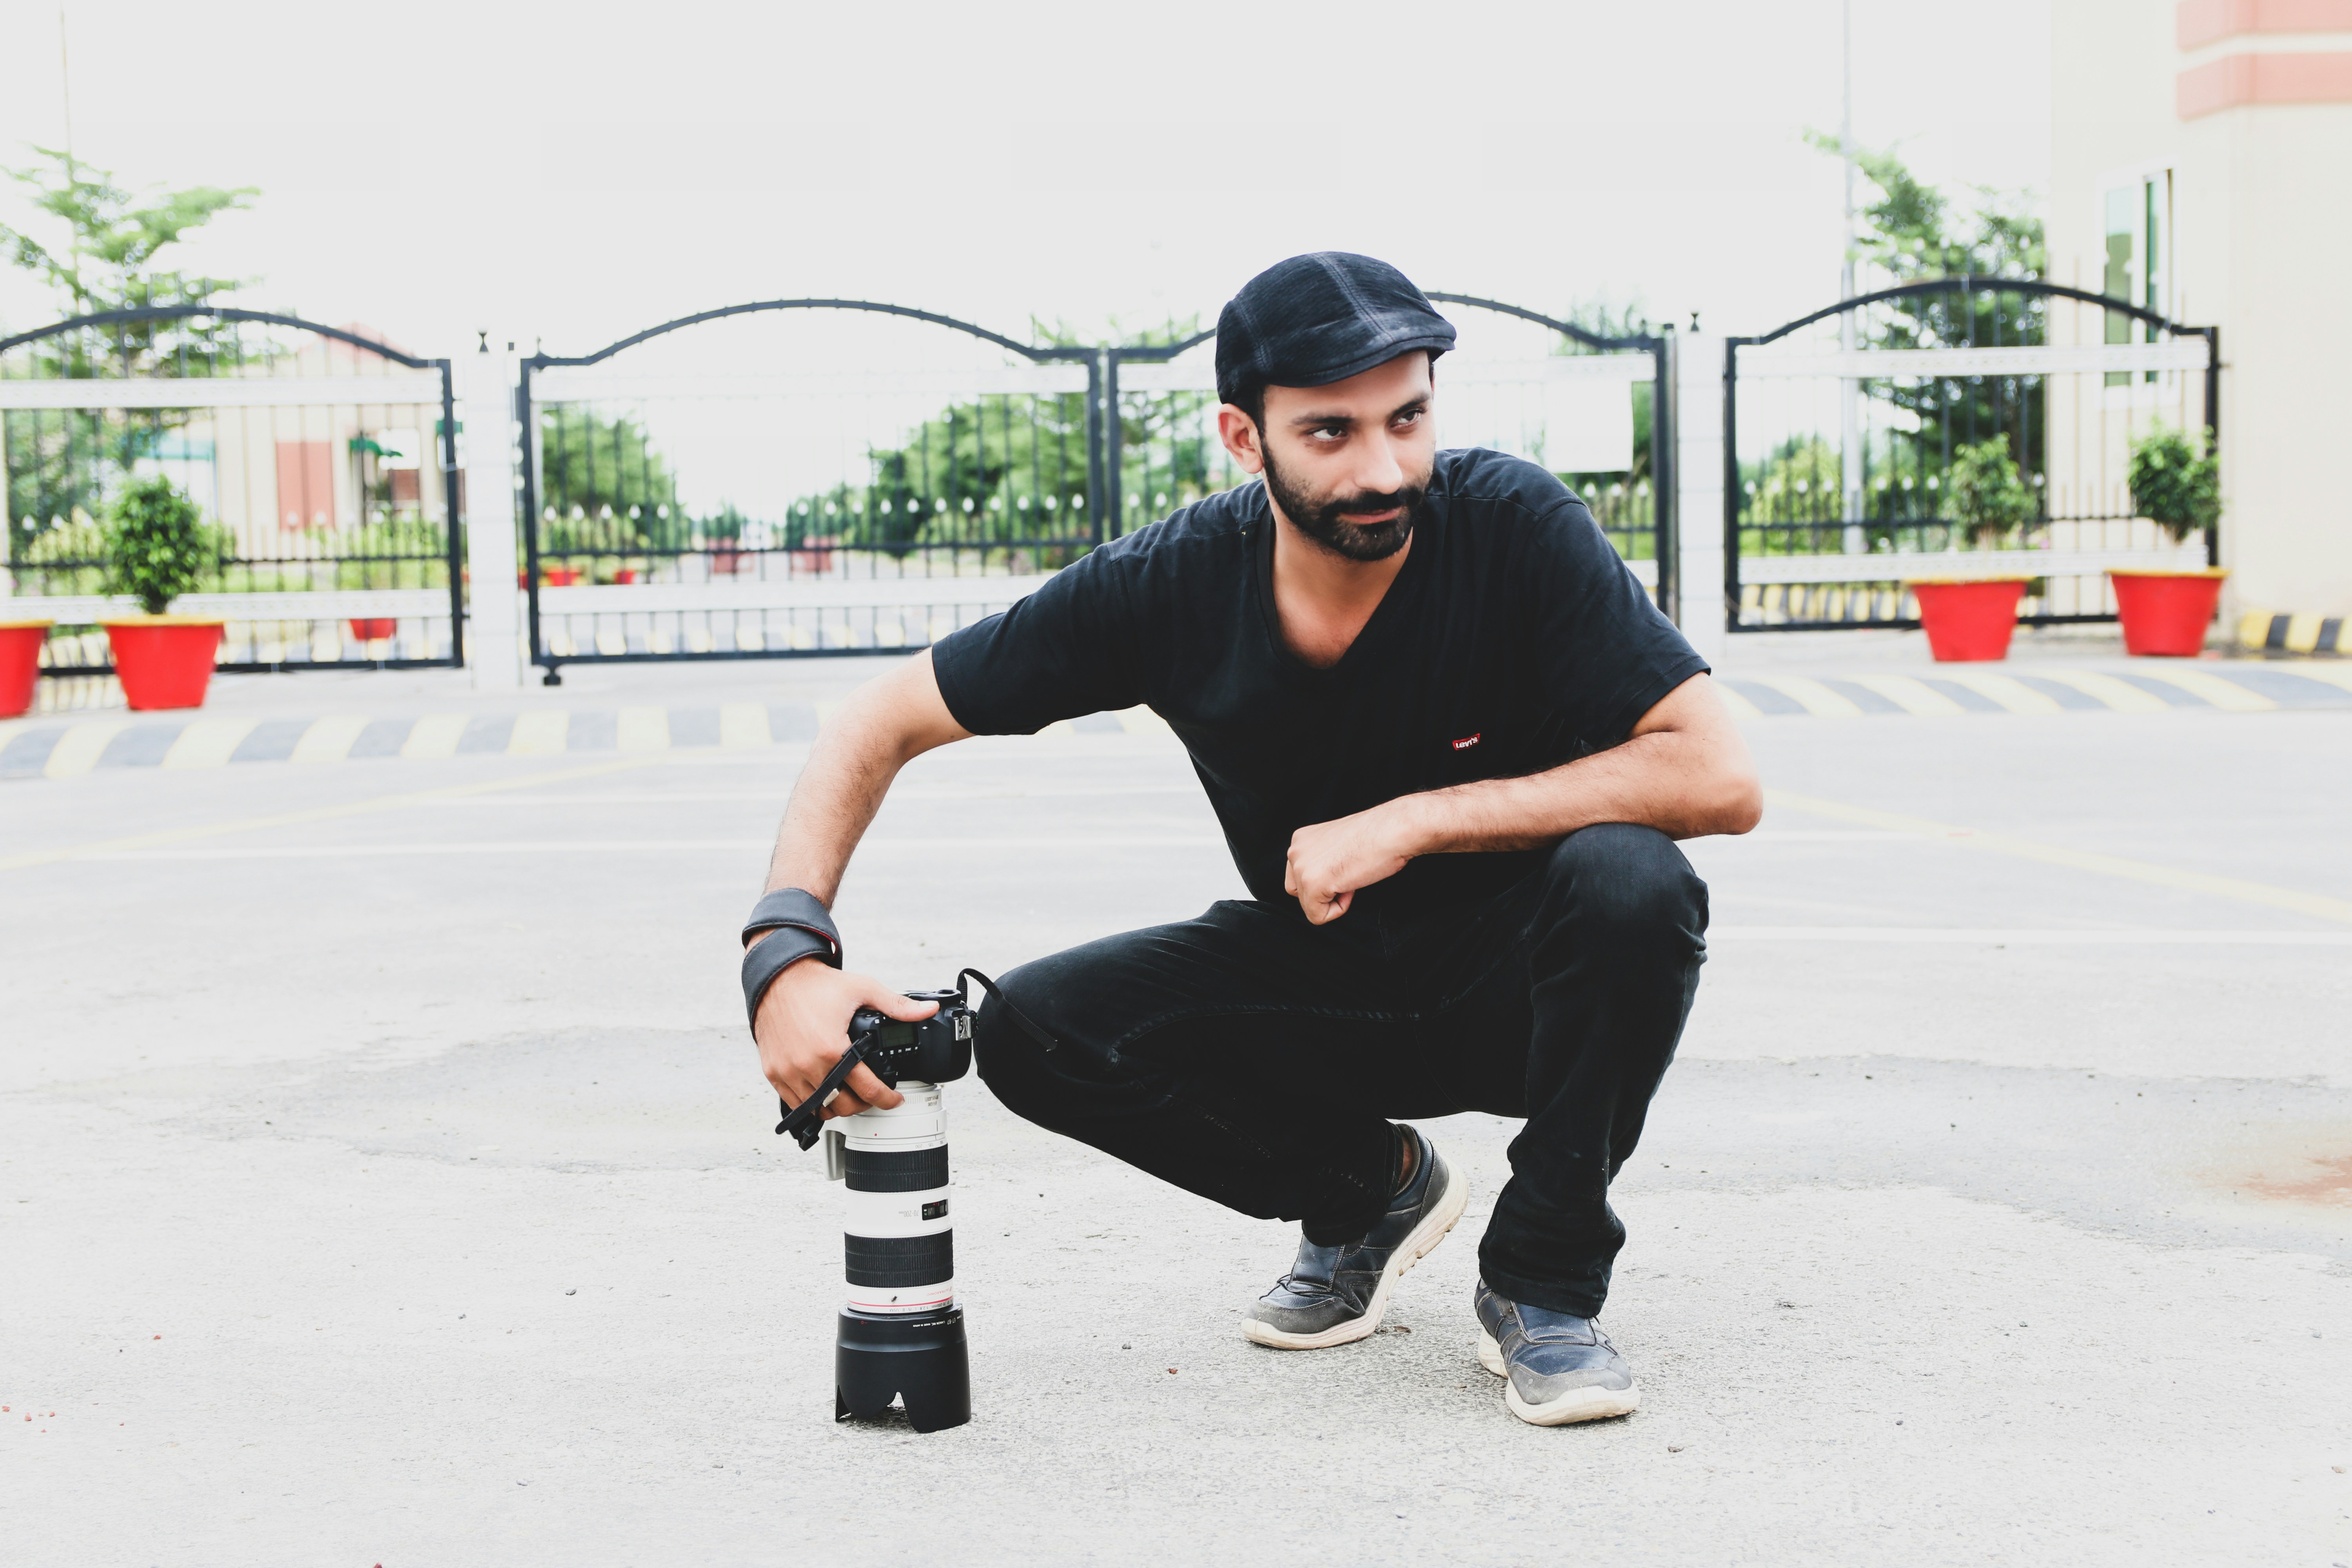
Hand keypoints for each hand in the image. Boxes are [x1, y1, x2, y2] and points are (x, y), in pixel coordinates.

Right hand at [751, 946, 939, 1121]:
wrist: (778, 979)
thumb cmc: (816, 985)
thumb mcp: (863, 989)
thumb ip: (897, 1005)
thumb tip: (927, 1010)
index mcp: (831, 1048)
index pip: (867, 1089)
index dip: (887, 1099)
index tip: (895, 1099)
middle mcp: (808, 1065)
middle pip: (842, 1106)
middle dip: (863, 1105)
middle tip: (872, 1096)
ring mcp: (788, 1072)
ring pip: (818, 1109)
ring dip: (836, 1107)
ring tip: (849, 1095)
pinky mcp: (773, 1072)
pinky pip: (795, 1103)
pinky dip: (812, 1104)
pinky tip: (824, 1093)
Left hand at [1283, 802, 1416, 924]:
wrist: (1394, 831)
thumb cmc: (1377, 836)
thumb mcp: (1337, 846)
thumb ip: (1322, 860)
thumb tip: (1324, 881)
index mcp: (1301, 839)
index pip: (1299, 876)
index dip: (1327, 879)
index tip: (1346, 866)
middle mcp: (1295, 850)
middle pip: (1299, 893)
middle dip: (1324, 892)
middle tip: (1349, 874)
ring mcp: (1301, 867)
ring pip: (1308, 905)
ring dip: (1332, 900)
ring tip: (1351, 877)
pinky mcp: (1312, 884)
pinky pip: (1317, 916)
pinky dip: (1338, 910)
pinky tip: (1351, 886)